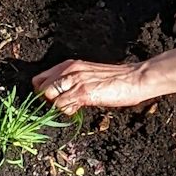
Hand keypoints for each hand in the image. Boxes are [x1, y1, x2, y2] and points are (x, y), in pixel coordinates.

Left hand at [33, 56, 158, 114]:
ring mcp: (75, 80)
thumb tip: (60, 96)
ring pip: (48, 95)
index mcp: (70, 65)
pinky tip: (79, 108)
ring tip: (72, 106)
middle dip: (46, 100)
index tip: (53, 99)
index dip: (42, 91)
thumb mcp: (88, 74)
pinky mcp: (83, 92)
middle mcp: (69, 70)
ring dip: (56, 106)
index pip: (40, 78)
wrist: (135, 78)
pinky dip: (66, 111)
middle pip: (40, 87)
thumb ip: (73, 81)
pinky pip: (61, 105)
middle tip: (61, 105)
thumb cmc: (116, 79)